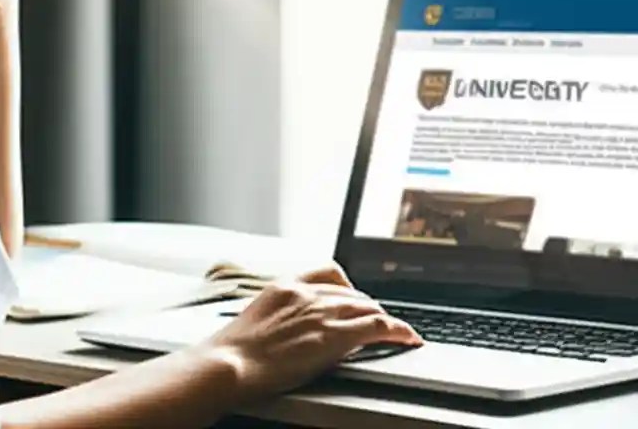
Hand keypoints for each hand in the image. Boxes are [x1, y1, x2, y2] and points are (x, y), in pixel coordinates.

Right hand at [197, 262, 422, 399]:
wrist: (229, 364)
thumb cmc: (234, 352)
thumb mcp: (258, 320)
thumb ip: (283, 315)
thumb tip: (298, 327)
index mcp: (286, 286)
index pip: (329, 273)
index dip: (348, 287)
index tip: (354, 297)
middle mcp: (308, 294)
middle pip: (353, 294)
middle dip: (367, 308)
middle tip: (376, 324)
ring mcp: (323, 313)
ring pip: (369, 308)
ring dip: (385, 320)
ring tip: (397, 332)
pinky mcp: (335, 336)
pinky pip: (379, 327)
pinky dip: (399, 330)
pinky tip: (408, 337)